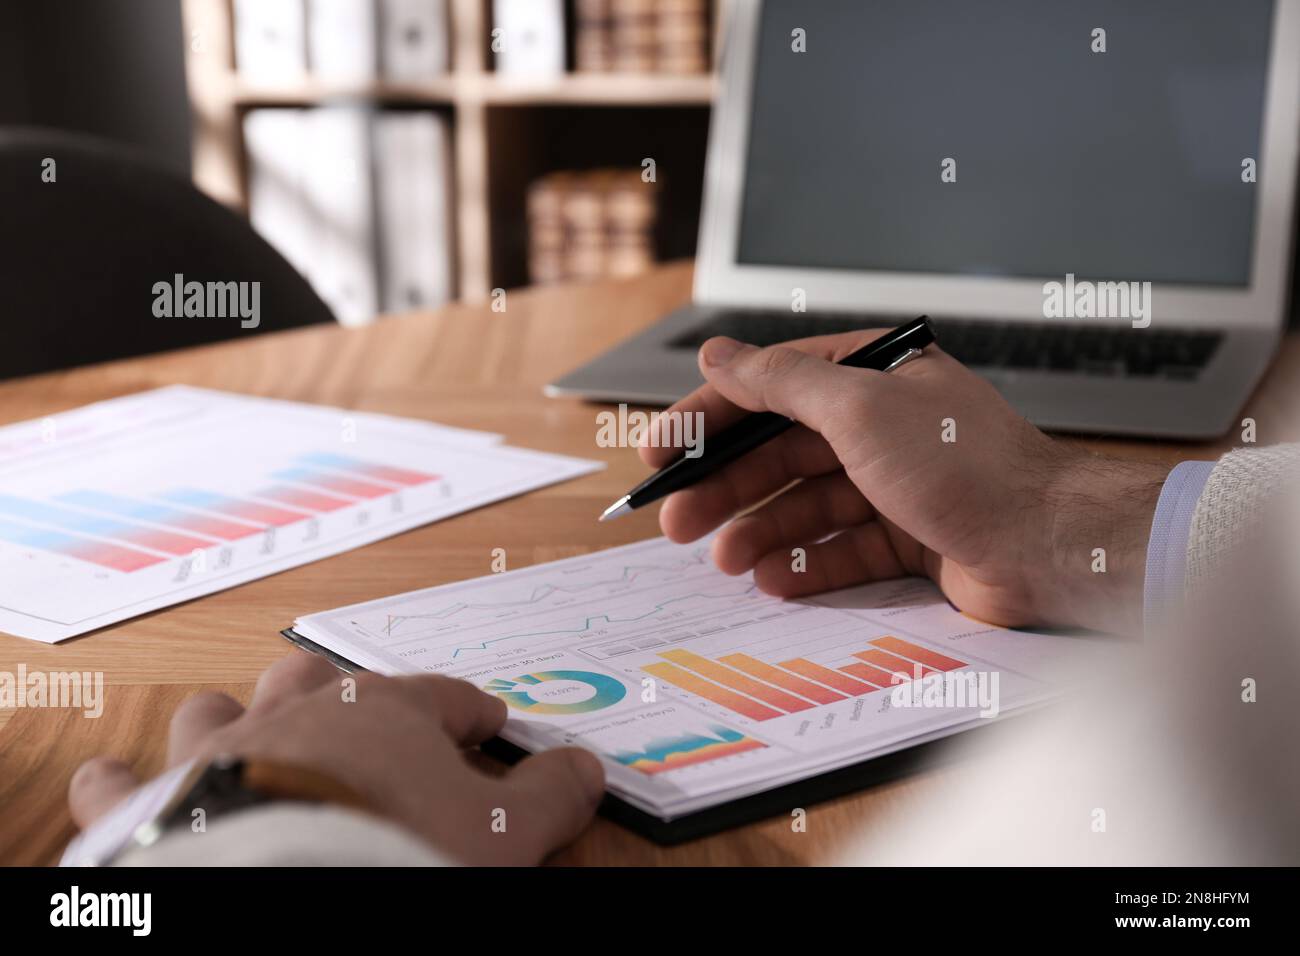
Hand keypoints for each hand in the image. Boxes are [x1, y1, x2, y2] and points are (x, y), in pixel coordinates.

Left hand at [68, 652, 604, 863]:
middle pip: (317, 676)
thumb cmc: (404, 850)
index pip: (439, 695)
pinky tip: (114, 784)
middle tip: (357, 712)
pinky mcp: (147, 804)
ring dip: (227, 716)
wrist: (284, 886)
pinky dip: (116, 785)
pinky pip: (116, 783)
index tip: (484, 719)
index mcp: (386, 714)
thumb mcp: (503, 834)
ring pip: (216, 706)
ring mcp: (217, 751)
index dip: (465, 708)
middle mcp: (297, 714)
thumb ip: (549, 798)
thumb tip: (589, 769)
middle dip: (338, 689)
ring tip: (239, 730)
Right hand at [639, 331, 1166, 633]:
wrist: (1049, 545)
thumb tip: (718, 353)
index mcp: (871, 377)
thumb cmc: (964, 465)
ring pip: (805, 505)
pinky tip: (773, 579)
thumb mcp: (858, 408)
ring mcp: (894, 483)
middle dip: (726, 488)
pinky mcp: (907, 539)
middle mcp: (881, 425)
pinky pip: (839, 549)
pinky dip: (805, 563)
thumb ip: (780, 381)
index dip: (708, 419)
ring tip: (724, 561)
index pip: (770, 389)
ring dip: (759, 532)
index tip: (659, 451)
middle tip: (675, 522)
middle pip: (781, 453)